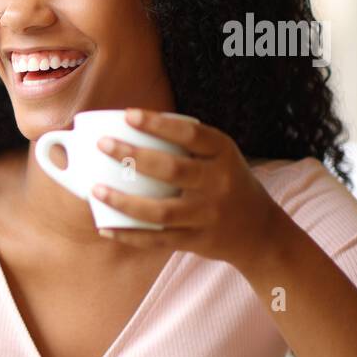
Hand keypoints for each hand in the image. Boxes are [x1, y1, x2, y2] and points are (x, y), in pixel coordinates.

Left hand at [90, 108, 289, 269]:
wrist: (261, 232)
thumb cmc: (227, 184)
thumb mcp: (221, 157)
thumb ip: (187, 143)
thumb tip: (128, 127)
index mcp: (224, 154)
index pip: (191, 134)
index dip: (159, 123)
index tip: (128, 115)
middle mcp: (219, 183)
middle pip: (172, 169)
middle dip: (133, 156)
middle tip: (103, 145)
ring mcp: (208, 214)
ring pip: (161, 210)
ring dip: (124, 201)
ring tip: (95, 190)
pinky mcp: (198, 240)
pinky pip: (158, 238)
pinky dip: (129, 235)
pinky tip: (105, 227)